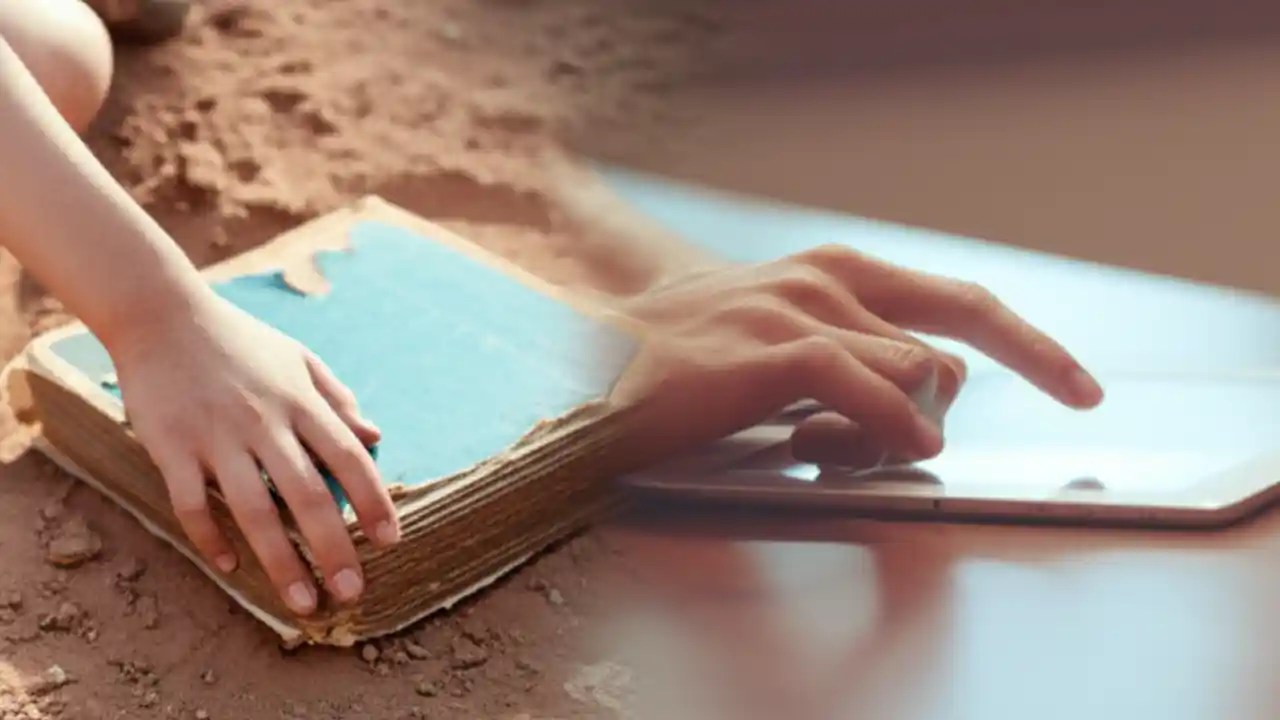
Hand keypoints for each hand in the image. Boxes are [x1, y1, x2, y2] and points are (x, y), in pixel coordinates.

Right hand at [107, 291, 400, 615]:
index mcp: (300, 402)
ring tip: (303, 601)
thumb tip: (377, 437)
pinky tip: (231, 566)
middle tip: (352, 592)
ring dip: (281, 562)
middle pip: (309, 495)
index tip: (390, 541)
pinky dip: (211, 538)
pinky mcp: (171, 447)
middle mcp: (264, 422)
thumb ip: (338, 399)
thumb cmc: (239, 341)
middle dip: (334, 549)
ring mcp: (216, 437)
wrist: (161, 315)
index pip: (349, 458)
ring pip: (255, 510)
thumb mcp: (299, 359)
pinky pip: (192, 503)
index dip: (374, 501)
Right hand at [612, 244, 1102, 466]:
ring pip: (908, 374)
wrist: (596, 364)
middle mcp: (822, 280)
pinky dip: (891, 421)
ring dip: (898, 428)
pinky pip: (864, 386)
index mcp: (834, 273)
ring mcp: (795, 310)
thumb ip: (859, 360)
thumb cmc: (695, 365)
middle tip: (1028, 410)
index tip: (1077, 387)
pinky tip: (903, 446)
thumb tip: (927, 392)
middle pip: (947, 338)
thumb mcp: (786, 349)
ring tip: (845, 448)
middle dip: (986, 382)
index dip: (1027, 345)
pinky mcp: (769, 351)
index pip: (955, 299)